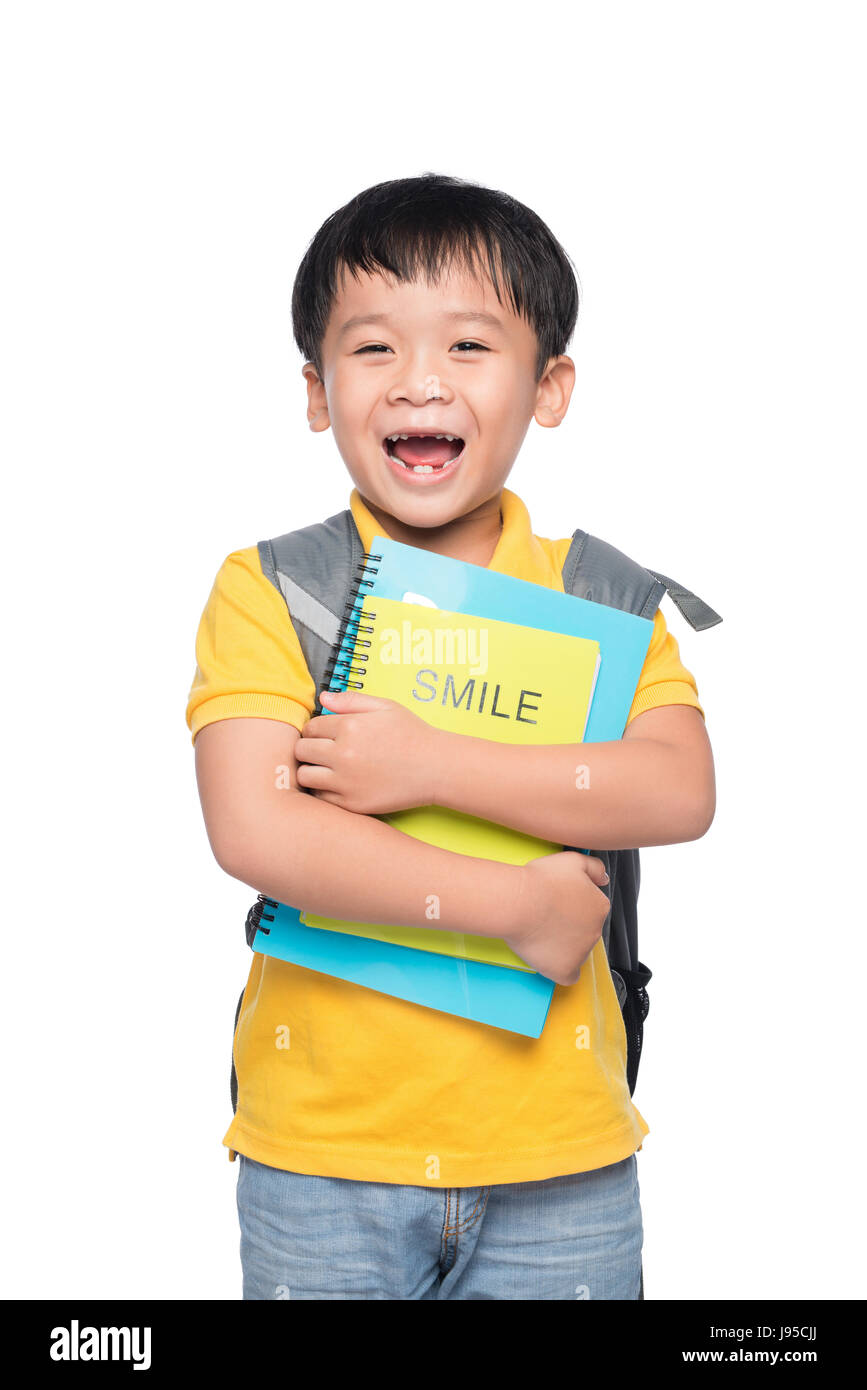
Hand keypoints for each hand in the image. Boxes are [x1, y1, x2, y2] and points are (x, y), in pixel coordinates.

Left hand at [294, 688, 440, 814]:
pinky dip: (324, 791)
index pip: (310, 727)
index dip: (315, 730)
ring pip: (305, 776)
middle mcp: (343, 755)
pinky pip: (321, 798)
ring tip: (325, 769)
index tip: (324, 735)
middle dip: (308, 748)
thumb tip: (322, 699)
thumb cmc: (412, 734)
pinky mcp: (352, 803)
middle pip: (301, 751)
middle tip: (321, 751)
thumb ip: (351, 700)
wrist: (436, 768)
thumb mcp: (385, 707)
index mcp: (349, 727)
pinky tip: (338, 784)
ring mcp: (346, 781)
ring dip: (311, 770)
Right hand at [505, 852, 610, 985]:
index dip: (573, 908)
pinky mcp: (565, 969)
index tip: (556, 904)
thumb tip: (604, 879)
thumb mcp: (573, 860)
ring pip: (576, 953)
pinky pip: (568, 976)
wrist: (519, 903)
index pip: (592, 911)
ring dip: (562, 947)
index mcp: (599, 906)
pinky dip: (560, 970)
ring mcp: (582, 953)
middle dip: (568, 927)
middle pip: (584, 932)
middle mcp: (596, 931)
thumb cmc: (541, 880)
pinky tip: (549, 960)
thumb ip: (595, 867)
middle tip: (545, 917)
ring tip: (539, 933)